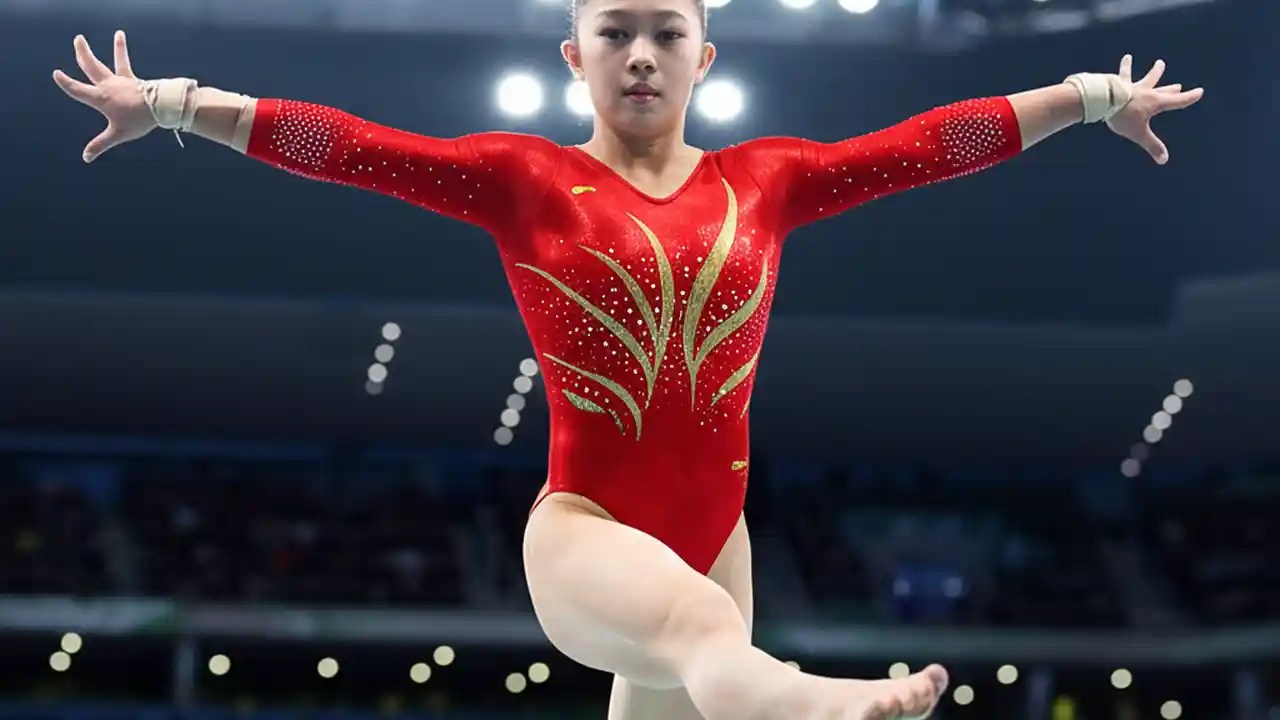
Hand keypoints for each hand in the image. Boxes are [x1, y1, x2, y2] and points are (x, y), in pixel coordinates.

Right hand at [53, 31, 156, 162]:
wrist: (159, 108)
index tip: (56, 74)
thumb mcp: (117, 134)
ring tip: (117, 34)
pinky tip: (121, 38)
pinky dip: (121, 50)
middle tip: (78, 40)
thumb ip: (100, 144)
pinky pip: (124, 62)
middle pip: (91, 66)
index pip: (77, 90)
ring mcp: (121, 80)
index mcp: (100, 98)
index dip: (66, 83)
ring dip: (114, 47)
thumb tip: (86, 158)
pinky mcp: (133, 79)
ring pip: (111, 60)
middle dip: (82, 54)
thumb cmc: (138, 120)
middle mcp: (108, 85)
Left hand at [1105, 54, 1204, 164]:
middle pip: (1162, 90)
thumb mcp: (1139, 133)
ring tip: (1159, 63)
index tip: (1200, 91)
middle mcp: (1146, 92)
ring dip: (1154, 72)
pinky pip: (1122, 74)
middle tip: (1178, 86)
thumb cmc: (1122, 116)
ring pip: (1146, 78)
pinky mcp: (1119, 82)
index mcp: (1155, 103)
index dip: (1189, 98)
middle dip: (1170, 89)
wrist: (1104, 99)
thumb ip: (1152, 146)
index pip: (1177, 101)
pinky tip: (1126, 58)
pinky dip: (1125, 67)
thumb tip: (1164, 161)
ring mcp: (1133, 86)